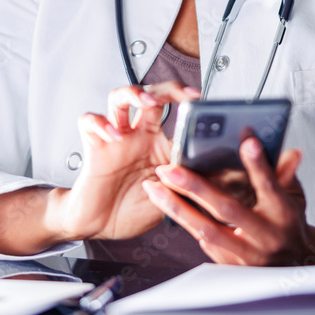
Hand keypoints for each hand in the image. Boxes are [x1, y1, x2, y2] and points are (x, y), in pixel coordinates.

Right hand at [56, 81, 200, 241]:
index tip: (205, 103)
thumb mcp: (171, 198)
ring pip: (120, 98)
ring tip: (145, 101)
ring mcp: (116, 138)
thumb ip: (191, 183)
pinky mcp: (94, 145)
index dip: (190, 102)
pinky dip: (100, 123)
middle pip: (151, 95)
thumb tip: (225, 174)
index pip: (175, 112)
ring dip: (133, 94)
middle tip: (185, 95)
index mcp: (158, 144)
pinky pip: (90, 121)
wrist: (99, 226)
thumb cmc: (131, 210)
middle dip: (168, 89)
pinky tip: (112, 134)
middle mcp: (138, 135)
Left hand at [142, 137, 314, 265]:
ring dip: (176, 207)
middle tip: (169, 169)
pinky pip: (204, 242)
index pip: (270, 186)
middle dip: (195, 187)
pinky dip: (185, 222)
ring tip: (154, 187)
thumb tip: (291, 151)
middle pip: (228, 210)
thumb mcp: (294, 197)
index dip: (258, 165)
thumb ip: (285, 173)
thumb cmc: (289, 224)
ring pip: (207, 230)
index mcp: (284, 214)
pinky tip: (167, 204)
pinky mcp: (230, 266)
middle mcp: (265, 237)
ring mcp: (246, 255)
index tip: (246, 141)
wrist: (292, 266)